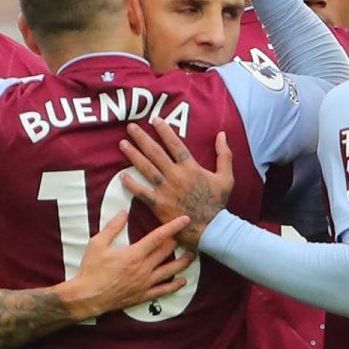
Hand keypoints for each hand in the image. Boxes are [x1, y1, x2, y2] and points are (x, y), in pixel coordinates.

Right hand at [62, 211, 192, 320]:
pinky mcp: (143, 295)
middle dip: (178, 242)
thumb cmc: (91, 270)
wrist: (87, 296)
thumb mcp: (97, 243)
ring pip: (170, 271)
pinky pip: (163, 290)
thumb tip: (123, 213)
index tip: (185, 220)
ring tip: (192, 256)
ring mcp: (145, 283)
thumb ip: (112, 227)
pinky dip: (174, 285)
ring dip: (183, 262)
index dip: (173, 227)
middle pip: (167, 252)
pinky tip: (182, 281)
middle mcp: (144, 268)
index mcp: (134, 254)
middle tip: (186, 235)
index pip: (158, 237)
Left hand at [119, 120, 233, 250]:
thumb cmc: (218, 203)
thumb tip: (221, 134)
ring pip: (146, 168)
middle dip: (142, 138)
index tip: (154, 120)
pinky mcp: (159, 205)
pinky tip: (121, 176)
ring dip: (133, 155)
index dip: (164, 131)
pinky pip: (142, 193)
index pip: (175, 144)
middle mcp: (176, 175)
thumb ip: (224, 154)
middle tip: (130, 127)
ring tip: (122, 144)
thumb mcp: (226, 177)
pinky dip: (131, 185)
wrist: (211, 228)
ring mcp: (166, 190)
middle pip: (155, 152)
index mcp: (191, 167)